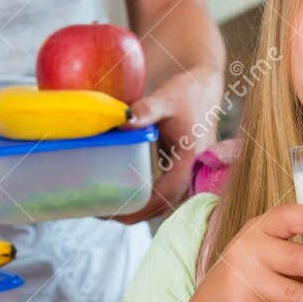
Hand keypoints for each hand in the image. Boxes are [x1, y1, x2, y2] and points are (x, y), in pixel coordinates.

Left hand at [119, 67, 223, 222]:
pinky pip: (161, 193)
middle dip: (134, 213)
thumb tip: (124, 119)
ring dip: (138, 208)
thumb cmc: (186, 92)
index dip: (142, 207)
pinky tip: (120, 193)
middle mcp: (192, 173)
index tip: (115, 211)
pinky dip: (142, 197)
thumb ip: (148, 109)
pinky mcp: (180, 173)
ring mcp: (188, 175)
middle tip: (100, 212)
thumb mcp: (167, 98)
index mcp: (192, 160)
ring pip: (162, 202)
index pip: (167, 194)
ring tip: (105, 207)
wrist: (202, 88)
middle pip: (163, 206)